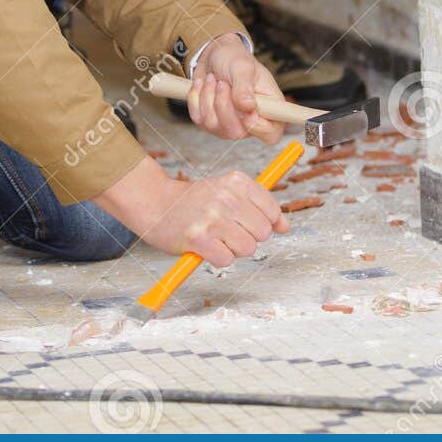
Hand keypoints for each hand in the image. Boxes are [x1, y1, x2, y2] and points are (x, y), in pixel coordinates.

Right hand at [98, 157, 289, 266]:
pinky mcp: (199, 238)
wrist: (157, 203)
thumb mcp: (228, 191)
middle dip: (249, 237)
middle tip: (229, 231)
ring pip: (247, 248)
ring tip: (217, 238)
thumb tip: (285, 226)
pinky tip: (206, 247)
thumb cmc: (195, 201)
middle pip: (262, 232)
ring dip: (234, 250)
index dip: (266, 222)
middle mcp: (226, 196)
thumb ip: (259, 206)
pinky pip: (226, 260)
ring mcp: (213, 217)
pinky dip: (218, 259)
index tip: (250, 223)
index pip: (272, 210)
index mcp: (236, 181)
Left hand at [188, 33, 284, 144]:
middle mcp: (251, 121)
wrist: (215, 56)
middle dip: (223, 105)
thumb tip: (248, 107)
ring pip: (213, 125)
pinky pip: (199, 119)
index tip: (245, 106)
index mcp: (270, 108)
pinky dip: (196, 98)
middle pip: (236, 132)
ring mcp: (230, 125)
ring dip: (208, 97)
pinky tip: (203, 85)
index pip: (271, 134)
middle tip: (222, 83)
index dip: (257, 126)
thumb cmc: (235, 59)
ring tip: (213, 79)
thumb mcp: (242, 66)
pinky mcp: (211, 124)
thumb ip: (245, 87)